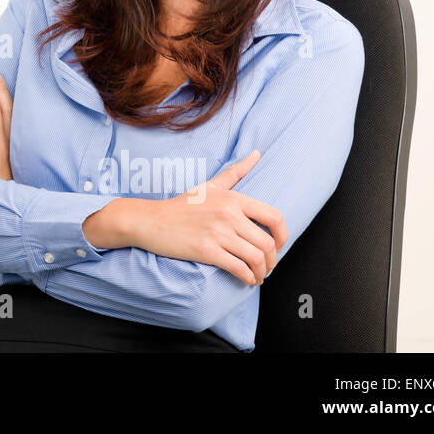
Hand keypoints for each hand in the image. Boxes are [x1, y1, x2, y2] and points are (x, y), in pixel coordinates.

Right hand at [86, 150, 288, 285]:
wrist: (150, 220)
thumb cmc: (181, 204)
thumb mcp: (210, 185)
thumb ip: (236, 171)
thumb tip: (257, 153)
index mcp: (233, 198)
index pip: (274, 217)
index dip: (283, 236)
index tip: (278, 245)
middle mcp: (229, 214)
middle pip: (267, 243)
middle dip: (272, 260)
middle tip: (267, 266)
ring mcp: (218, 233)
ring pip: (256, 258)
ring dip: (262, 272)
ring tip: (258, 275)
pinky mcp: (207, 251)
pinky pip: (239, 268)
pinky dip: (248, 278)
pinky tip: (246, 279)